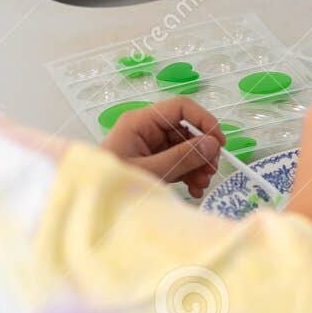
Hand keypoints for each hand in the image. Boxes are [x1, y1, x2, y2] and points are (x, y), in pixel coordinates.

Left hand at [102, 97, 223, 198]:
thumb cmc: (112, 184)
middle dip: (202, 150)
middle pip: (185, 130)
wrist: (92, 205)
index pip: (180, 108)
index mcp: (140, 122)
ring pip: (184, 148)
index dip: (204, 121)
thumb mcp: (150, 170)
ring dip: (197, 165)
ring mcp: (149, 146)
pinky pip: (177, 161)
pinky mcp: (152, 162)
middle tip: (211, 171)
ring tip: (201, 185)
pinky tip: (194, 189)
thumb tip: (212, 144)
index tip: (219, 143)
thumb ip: (182, 157)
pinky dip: (189, 174)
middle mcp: (146, 130)